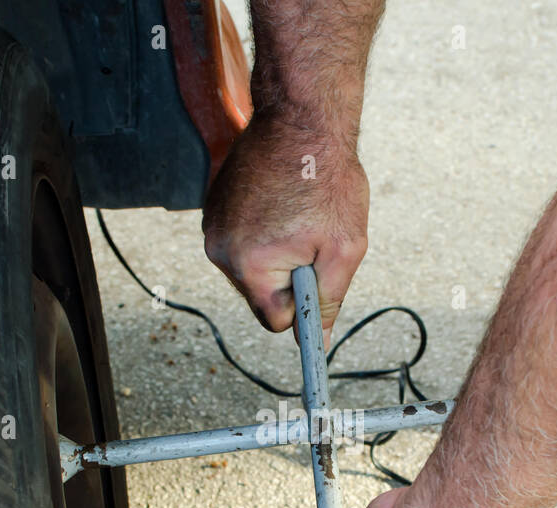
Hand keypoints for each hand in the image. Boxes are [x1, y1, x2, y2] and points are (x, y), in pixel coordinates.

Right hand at [202, 109, 368, 335]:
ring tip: (296, 215)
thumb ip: (329, 299)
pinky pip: (241, 241)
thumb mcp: (345, 248)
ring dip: (276, 253)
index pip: (275, 320)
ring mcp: (212, 228)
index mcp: (250, 266)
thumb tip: (319, 341)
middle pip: (260, 295)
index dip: (304, 302)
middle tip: (311, 235)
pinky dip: (262, 232)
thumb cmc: (327, 180)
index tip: (318, 275)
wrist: (300, 118)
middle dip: (288, 276)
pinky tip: (279, 202)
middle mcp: (220, 251)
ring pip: (251, 269)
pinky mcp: (212, 209)